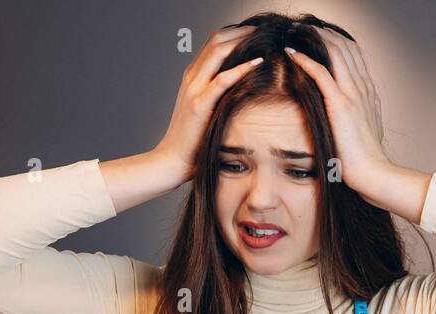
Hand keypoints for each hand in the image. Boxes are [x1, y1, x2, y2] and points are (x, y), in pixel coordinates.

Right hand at [153, 26, 263, 183]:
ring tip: (262, 40)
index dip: (235, 33)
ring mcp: (193, 89)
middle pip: (216, 40)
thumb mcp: (206, 112)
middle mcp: (191, 77)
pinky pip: (221, 80)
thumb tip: (243, 91)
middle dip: (241, 31)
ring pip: (217, 52)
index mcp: (192, 77)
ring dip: (241, 42)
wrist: (171, 160)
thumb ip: (218, 97)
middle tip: (263, 31)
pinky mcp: (199, 104)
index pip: (213, 43)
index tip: (255, 33)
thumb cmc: (192, 141)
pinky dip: (240, 69)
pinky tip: (257, 64)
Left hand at [285, 28, 389, 194]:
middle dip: (323, 32)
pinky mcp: (340, 104)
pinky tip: (291, 53)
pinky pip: (320, 72)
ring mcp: (353, 94)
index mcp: (368, 92)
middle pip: (346, 45)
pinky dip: (304, 59)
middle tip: (303, 29)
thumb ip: (354, 115)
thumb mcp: (363, 130)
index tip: (318, 36)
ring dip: (314, 38)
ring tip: (296, 33)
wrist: (372, 172)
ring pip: (335, 51)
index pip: (354, 53)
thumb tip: (343, 113)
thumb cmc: (364, 159)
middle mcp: (363, 87)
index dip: (336, 40)